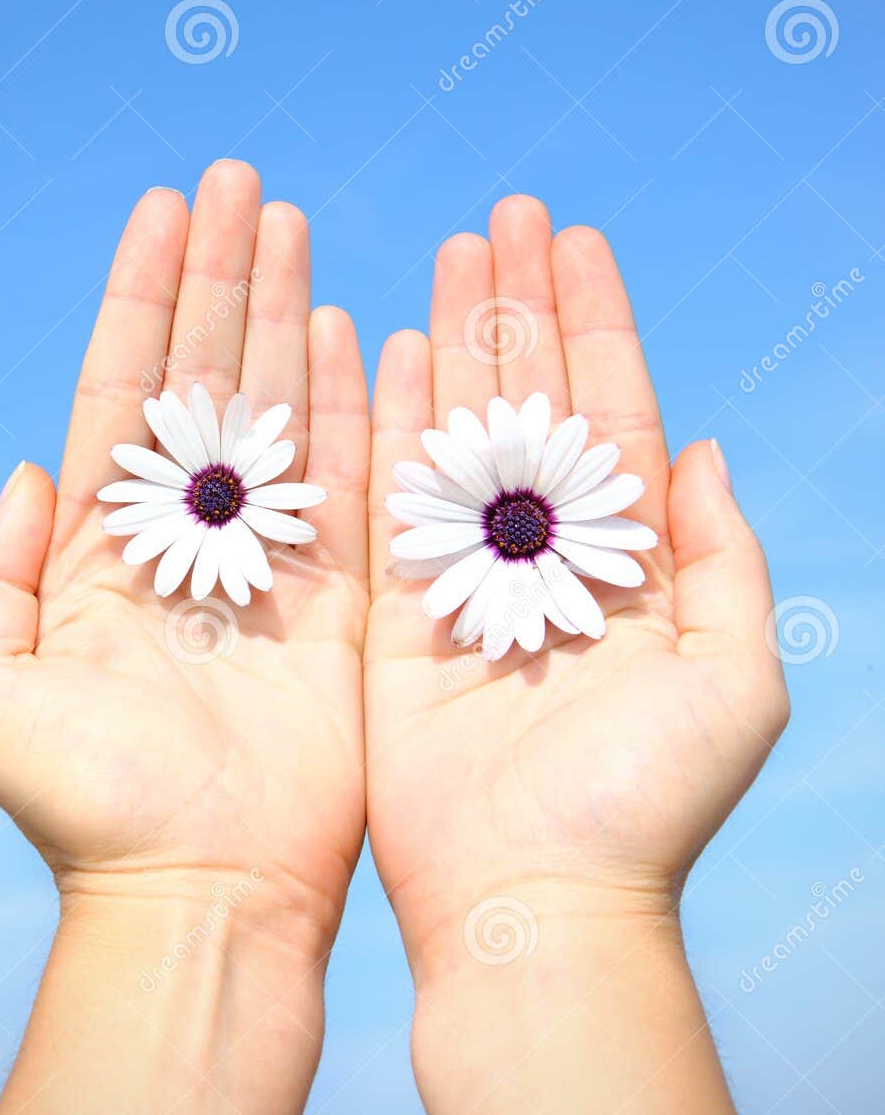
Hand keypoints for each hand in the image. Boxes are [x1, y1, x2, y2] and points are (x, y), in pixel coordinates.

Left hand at [0, 161, 369, 953]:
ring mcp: (266, 561)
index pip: (123, 387)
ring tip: (294, 222)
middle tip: (245, 180)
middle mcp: (185, 538)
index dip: (143, 294)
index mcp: (101, 548)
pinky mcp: (338, 598)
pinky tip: (349, 327)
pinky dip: (350, 403)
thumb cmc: (86, 811)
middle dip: (222, 275)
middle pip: (205, 375)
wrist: (201, 893)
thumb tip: (28, 473)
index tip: (168, 205)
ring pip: (277, 408)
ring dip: (283, 311)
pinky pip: (349, 480)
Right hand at [365, 197, 789, 975]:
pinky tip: (379, 345)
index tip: (574, 236)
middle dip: (521, 306)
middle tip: (505, 214)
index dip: (595, 322)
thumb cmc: (643, 805)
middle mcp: (551, 557)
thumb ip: (727, 557)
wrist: (533, 899)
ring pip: (460, 430)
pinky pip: (387, 497)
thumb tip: (707, 448)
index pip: (614, 413)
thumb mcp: (735, 679)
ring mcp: (470, 579)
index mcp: (633, 563)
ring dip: (454, 338)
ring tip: (450, 250)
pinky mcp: (396, 613)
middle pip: (533, 401)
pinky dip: (384, 421)